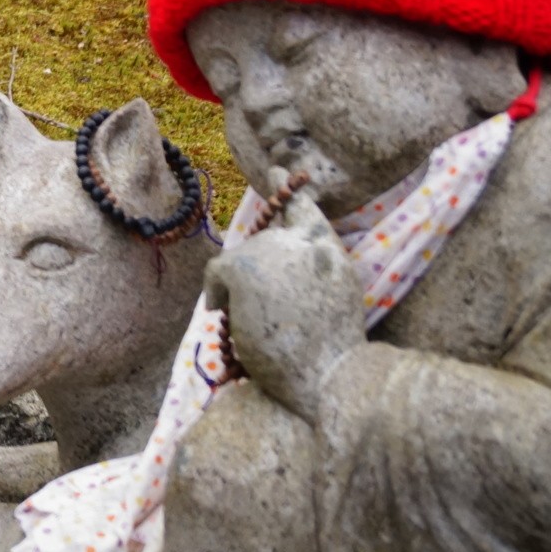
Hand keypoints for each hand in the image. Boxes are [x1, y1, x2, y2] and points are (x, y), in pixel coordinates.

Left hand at [204, 192, 364, 423]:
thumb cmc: (330, 358)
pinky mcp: (247, 265)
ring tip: (266, 325)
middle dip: (255, 264)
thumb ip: (306, 272)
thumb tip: (264, 260)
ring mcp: (277, 250)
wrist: (331, 381)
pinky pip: (217, 272)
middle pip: (267, 237)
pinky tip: (232, 317)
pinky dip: (218, 294)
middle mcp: (308, 244)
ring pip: (240, 259)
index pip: (307, 211)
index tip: (279, 169)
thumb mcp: (329, 300)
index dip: (290, 190)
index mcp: (333, 255)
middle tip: (260, 296)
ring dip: (242, 291)